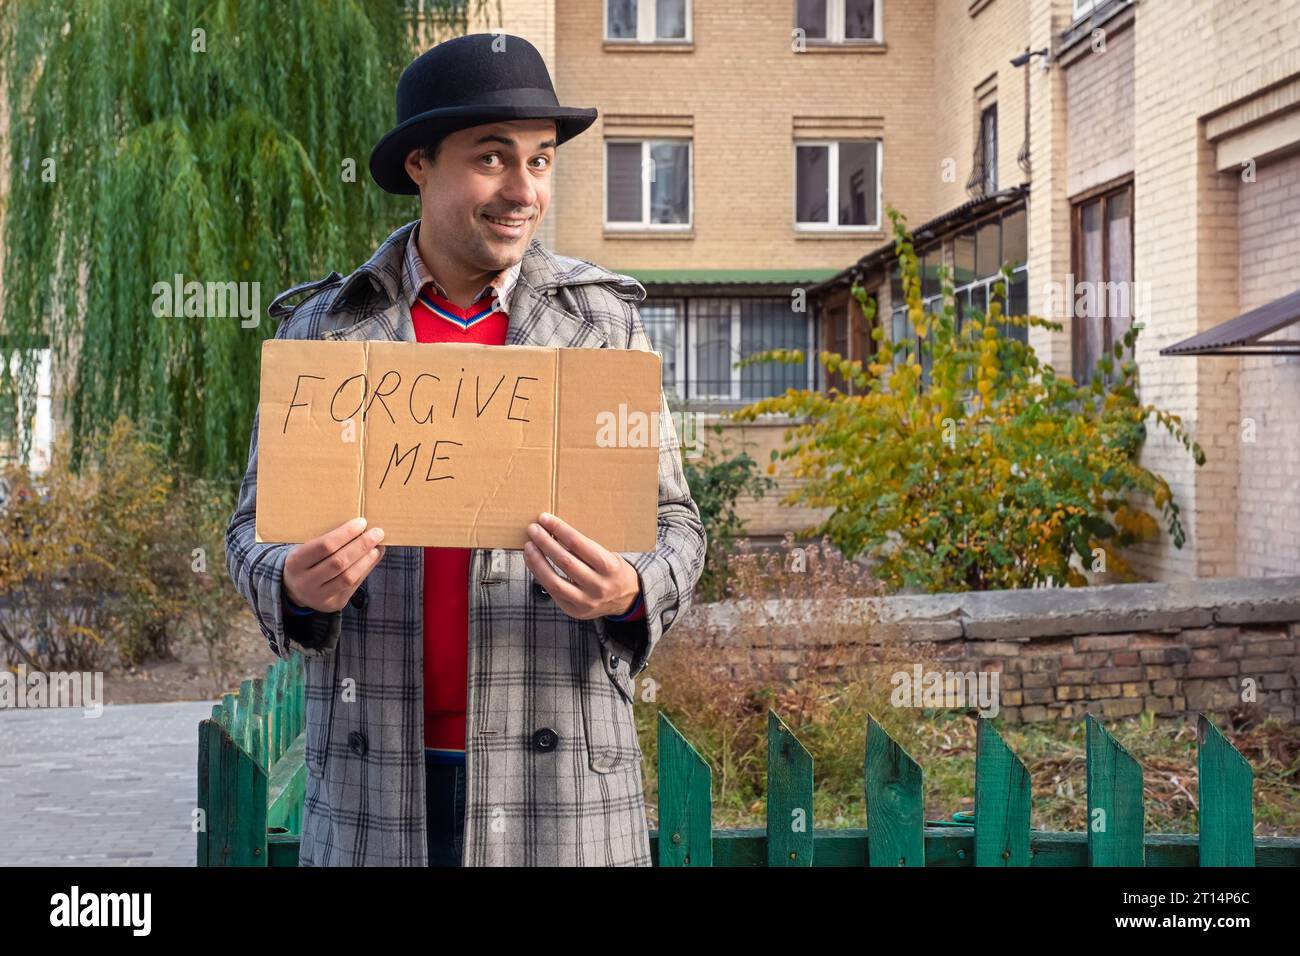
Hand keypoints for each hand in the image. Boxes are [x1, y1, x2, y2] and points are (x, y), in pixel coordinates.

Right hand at [283, 517, 386, 613]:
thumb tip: (361, 527)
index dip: (345, 533)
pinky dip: (366, 569)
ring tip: (377, 546)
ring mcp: (319, 596)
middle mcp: (305, 582)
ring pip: (349, 577)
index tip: (361, 523)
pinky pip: (354, 585)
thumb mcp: (307, 549)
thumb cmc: (307, 560)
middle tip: (377, 533)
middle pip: (339, 562)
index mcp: (295, 562)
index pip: (324, 546)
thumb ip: (328, 540)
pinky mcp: (334, 604)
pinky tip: (373, 557)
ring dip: (367, 559)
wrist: (296, 589)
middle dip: (361, 545)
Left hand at [523, 512, 639, 620]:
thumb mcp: (608, 555)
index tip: (545, 519)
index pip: (578, 544)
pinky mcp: (574, 610)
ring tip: (529, 546)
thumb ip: (585, 548)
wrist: (627, 598)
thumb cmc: (613, 570)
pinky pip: (552, 592)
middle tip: (533, 529)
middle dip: (545, 542)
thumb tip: (554, 531)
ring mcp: (586, 601)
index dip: (559, 529)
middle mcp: (598, 585)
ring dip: (537, 561)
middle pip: (565, 561)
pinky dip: (540, 575)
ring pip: (554, 581)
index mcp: (609, 566)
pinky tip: (533, 563)